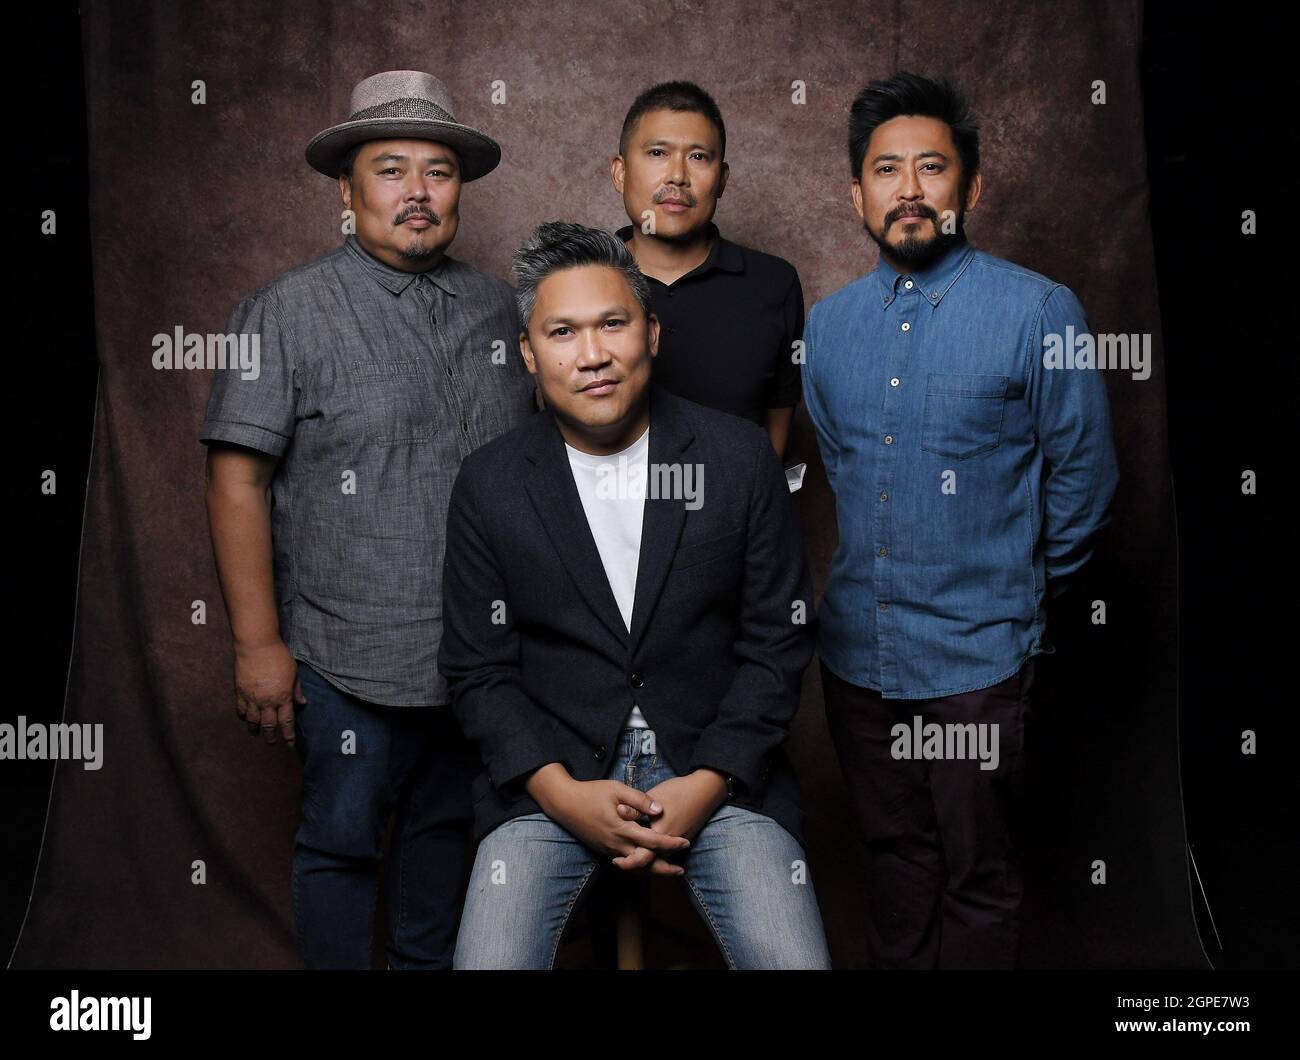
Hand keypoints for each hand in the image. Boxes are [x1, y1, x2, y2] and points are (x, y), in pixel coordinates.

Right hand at [233, 639, 303, 745]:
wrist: (257, 646)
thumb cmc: (278, 656)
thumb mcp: (294, 672)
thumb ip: (296, 689)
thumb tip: (302, 702)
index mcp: (283, 697)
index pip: (287, 721)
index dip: (288, 734)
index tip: (289, 743)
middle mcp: (267, 701)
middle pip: (269, 725)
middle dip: (271, 737)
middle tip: (272, 743)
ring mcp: (252, 698)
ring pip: (253, 721)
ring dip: (255, 730)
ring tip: (256, 734)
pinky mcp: (240, 692)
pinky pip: (240, 709)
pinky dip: (242, 716)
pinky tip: (245, 719)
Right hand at [525, 766, 690, 875]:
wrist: (563, 803)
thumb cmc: (591, 792)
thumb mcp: (617, 789)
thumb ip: (639, 800)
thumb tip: (659, 810)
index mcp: (622, 829)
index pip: (652, 841)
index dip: (670, 843)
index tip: (685, 842)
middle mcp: (615, 844)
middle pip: (644, 863)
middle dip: (664, 868)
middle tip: (681, 871)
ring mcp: (607, 849)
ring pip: (633, 865)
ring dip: (650, 868)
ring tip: (666, 869)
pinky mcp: (601, 849)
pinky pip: (623, 861)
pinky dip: (636, 864)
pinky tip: (644, 861)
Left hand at [612, 770, 727, 873]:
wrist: (705, 790)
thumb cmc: (678, 791)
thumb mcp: (654, 797)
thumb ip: (636, 809)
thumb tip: (618, 811)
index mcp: (661, 834)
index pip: (642, 858)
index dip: (628, 862)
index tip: (615, 861)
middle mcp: (671, 844)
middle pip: (651, 863)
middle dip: (635, 867)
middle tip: (620, 863)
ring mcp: (679, 842)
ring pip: (659, 859)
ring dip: (645, 862)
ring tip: (629, 859)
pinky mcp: (684, 839)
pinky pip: (667, 853)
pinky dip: (656, 855)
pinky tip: (646, 850)